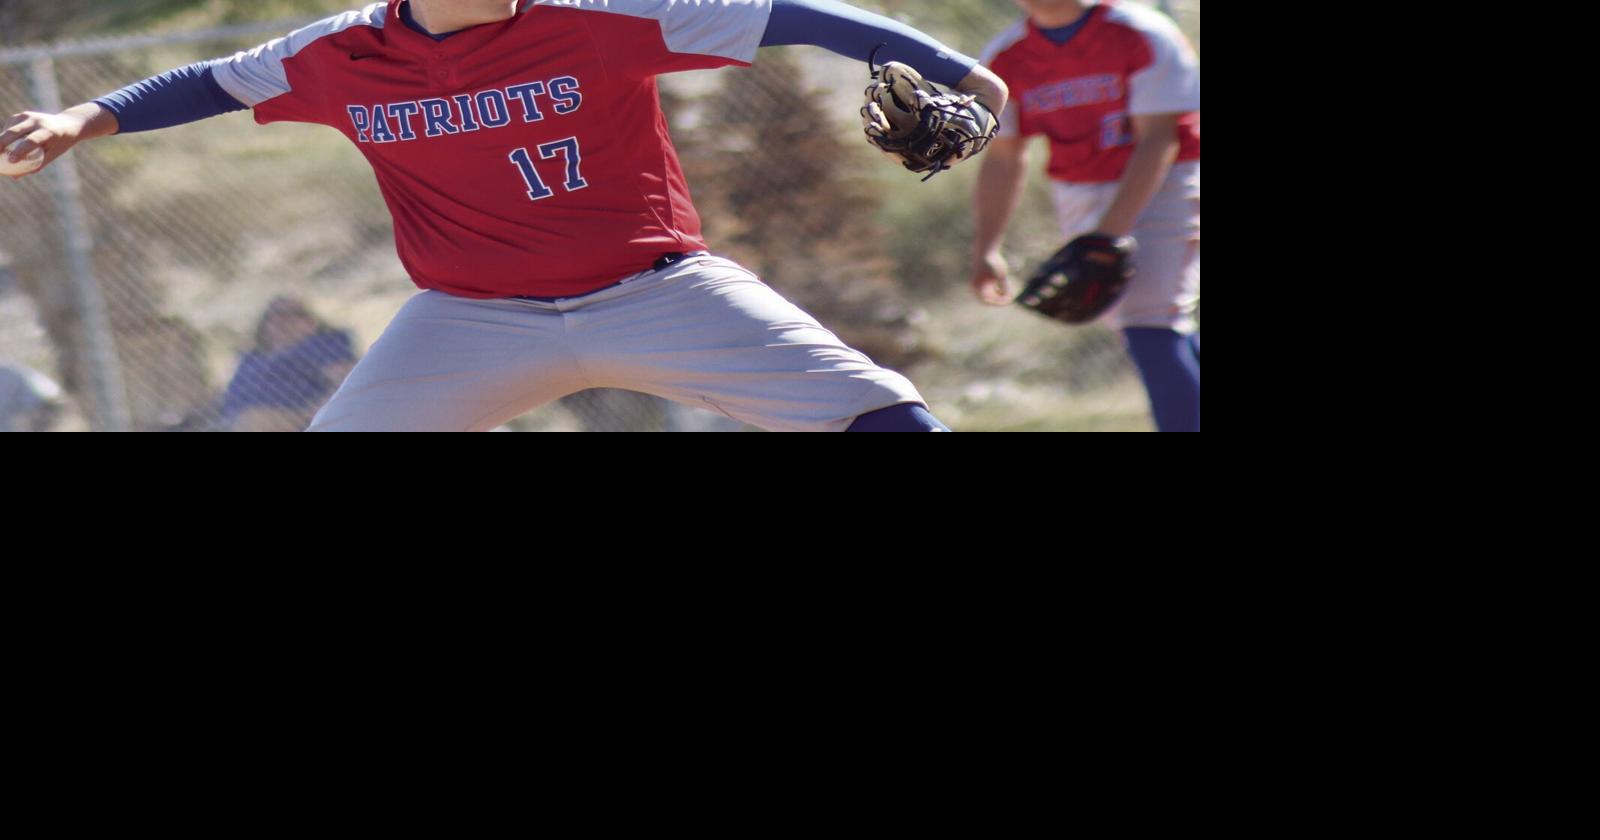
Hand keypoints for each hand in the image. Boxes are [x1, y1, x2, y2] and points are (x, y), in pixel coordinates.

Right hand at [1, 104, 117, 179]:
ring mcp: (29, 116)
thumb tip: (14, 176)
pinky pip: (10, 126)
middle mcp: (38, 121)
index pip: (32, 141)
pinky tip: (3, 144)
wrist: (66, 124)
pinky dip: (5, 135)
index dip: (20, 150)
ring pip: (10, 128)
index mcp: (49, 132)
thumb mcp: (52, 155)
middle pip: (15, 132)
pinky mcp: (22, 115)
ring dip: (1, 139)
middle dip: (1, 143)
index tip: (11, 161)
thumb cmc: (59, 145)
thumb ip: (35, 165)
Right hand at [971, 251, 1011, 305]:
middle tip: (1008, 298)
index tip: (1009, 300)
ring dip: (995, 294)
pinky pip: (984, 289)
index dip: (999, 302)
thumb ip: (1004, 287)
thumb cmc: (994, 262)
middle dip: (997, 299)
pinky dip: (992, 289)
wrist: (985, 249)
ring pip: (985, 294)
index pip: (988, 301)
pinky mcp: (976, 279)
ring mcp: (974, 283)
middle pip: (987, 299)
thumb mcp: (1001, 276)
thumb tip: (1009, 298)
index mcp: (978, 287)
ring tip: (1005, 290)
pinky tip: (999, 285)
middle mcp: (974, 286)